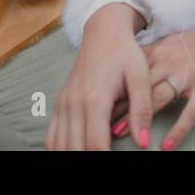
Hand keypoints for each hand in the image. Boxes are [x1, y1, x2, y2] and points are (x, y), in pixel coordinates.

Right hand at [47, 3, 152, 150]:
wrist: (104, 33)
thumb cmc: (125, 54)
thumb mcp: (140, 77)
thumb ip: (142, 110)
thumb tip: (143, 143)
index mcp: (95, 98)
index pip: (96, 144)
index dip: (105, 159)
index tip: (117, 162)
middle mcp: (74, 103)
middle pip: (75, 148)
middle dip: (88, 160)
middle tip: (106, 160)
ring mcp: (64, 104)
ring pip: (60, 145)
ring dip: (73, 154)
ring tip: (91, 156)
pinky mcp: (60, 103)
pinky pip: (52, 136)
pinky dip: (59, 148)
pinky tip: (73, 150)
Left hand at [111, 11, 194, 150]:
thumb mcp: (171, 45)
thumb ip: (151, 58)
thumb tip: (128, 74)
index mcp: (158, 53)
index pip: (129, 74)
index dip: (112, 92)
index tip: (95, 106)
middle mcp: (168, 63)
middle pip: (138, 88)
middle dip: (118, 107)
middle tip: (101, 125)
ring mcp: (187, 76)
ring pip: (158, 99)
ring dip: (139, 117)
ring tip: (122, 135)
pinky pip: (189, 112)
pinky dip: (178, 130)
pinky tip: (167, 145)